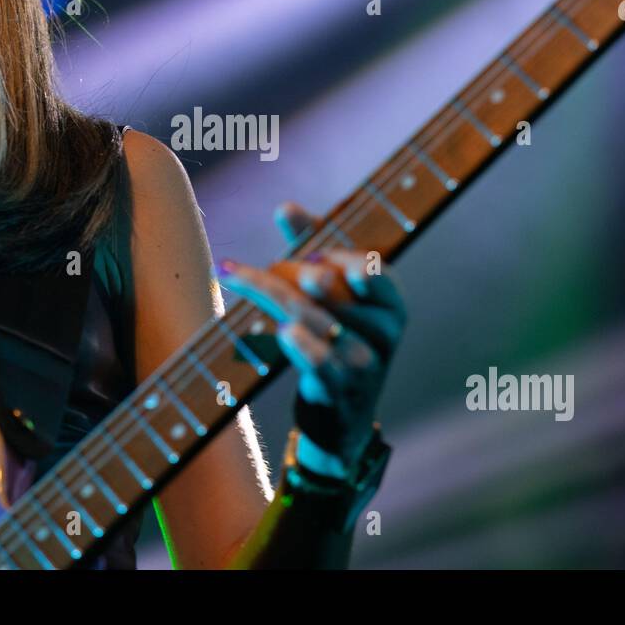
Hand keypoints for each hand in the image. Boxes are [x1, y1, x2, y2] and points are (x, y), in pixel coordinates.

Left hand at [214, 201, 406, 478]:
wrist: (342, 417)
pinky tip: (278, 331)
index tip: (311, 253)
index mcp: (390, 301)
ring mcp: (363, 362)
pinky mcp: (339, 389)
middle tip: (256, 260)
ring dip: (266, 291)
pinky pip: (318, 359)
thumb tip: (286, 207)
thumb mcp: (332, 295)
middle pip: (329, 287)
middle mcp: (384, 331)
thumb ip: (315, 246)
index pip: (372, 269)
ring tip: (234, 274)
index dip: (341, 256)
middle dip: (287, 268)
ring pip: (310, 316)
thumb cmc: (336, 340)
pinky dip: (297, 342)